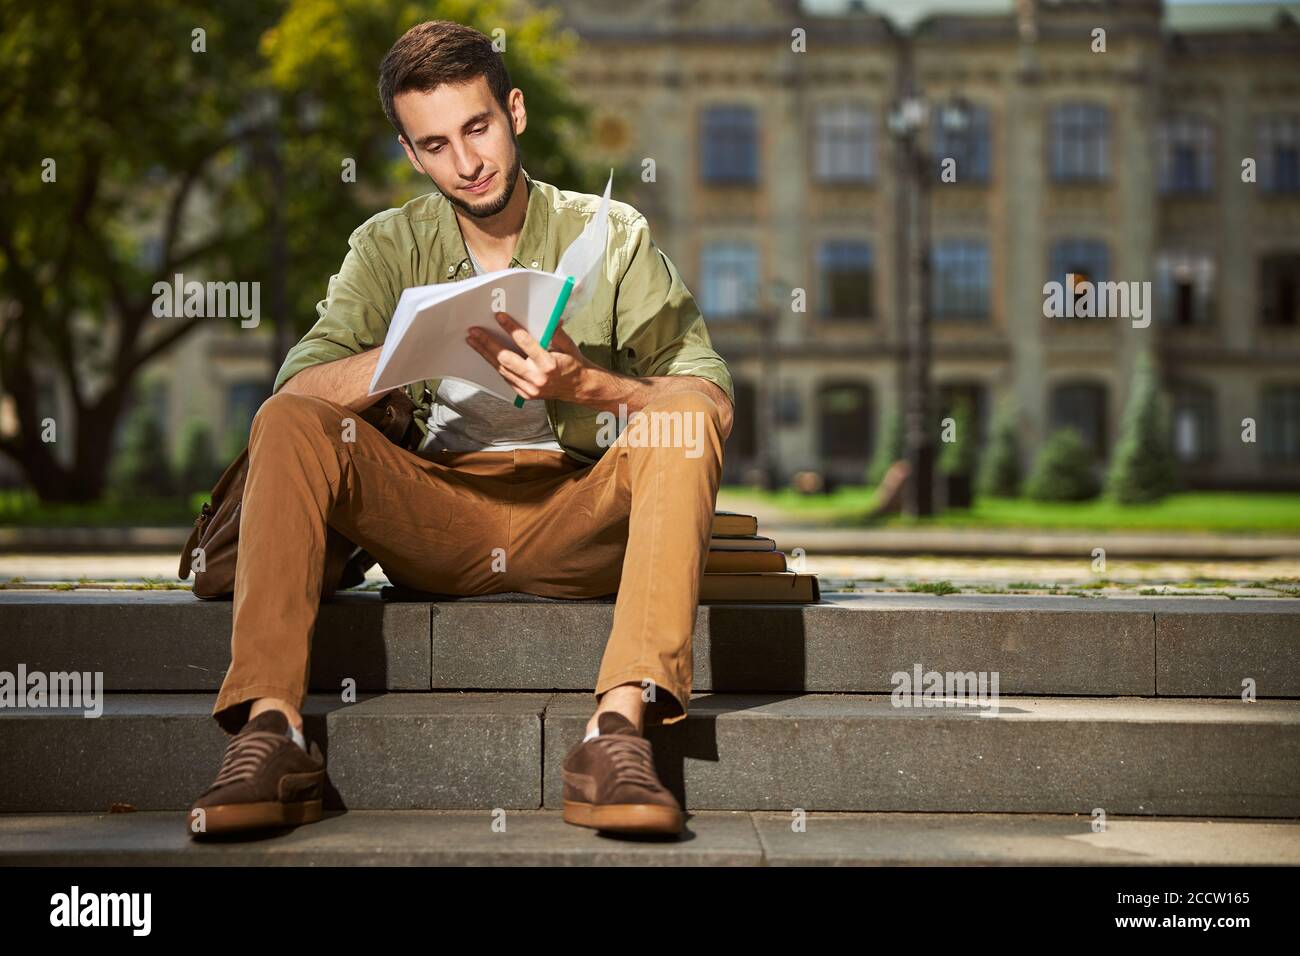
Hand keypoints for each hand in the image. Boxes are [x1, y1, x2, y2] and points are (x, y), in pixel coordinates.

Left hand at [465, 311, 591, 402]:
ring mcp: (530, 388)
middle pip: (506, 358)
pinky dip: (495, 365)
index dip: (510, 328)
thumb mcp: (568, 344)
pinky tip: (485, 354)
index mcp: (549, 364)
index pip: (525, 342)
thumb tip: (550, 316)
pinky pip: (505, 378)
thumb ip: (556, 331)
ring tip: (473, 341)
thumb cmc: (572, 363)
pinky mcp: (525, 394)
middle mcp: (537, 378)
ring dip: (485, 353)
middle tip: (474, 330)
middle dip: (487, 343)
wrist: (578, 388)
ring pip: (501, 369)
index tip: (499, 316)